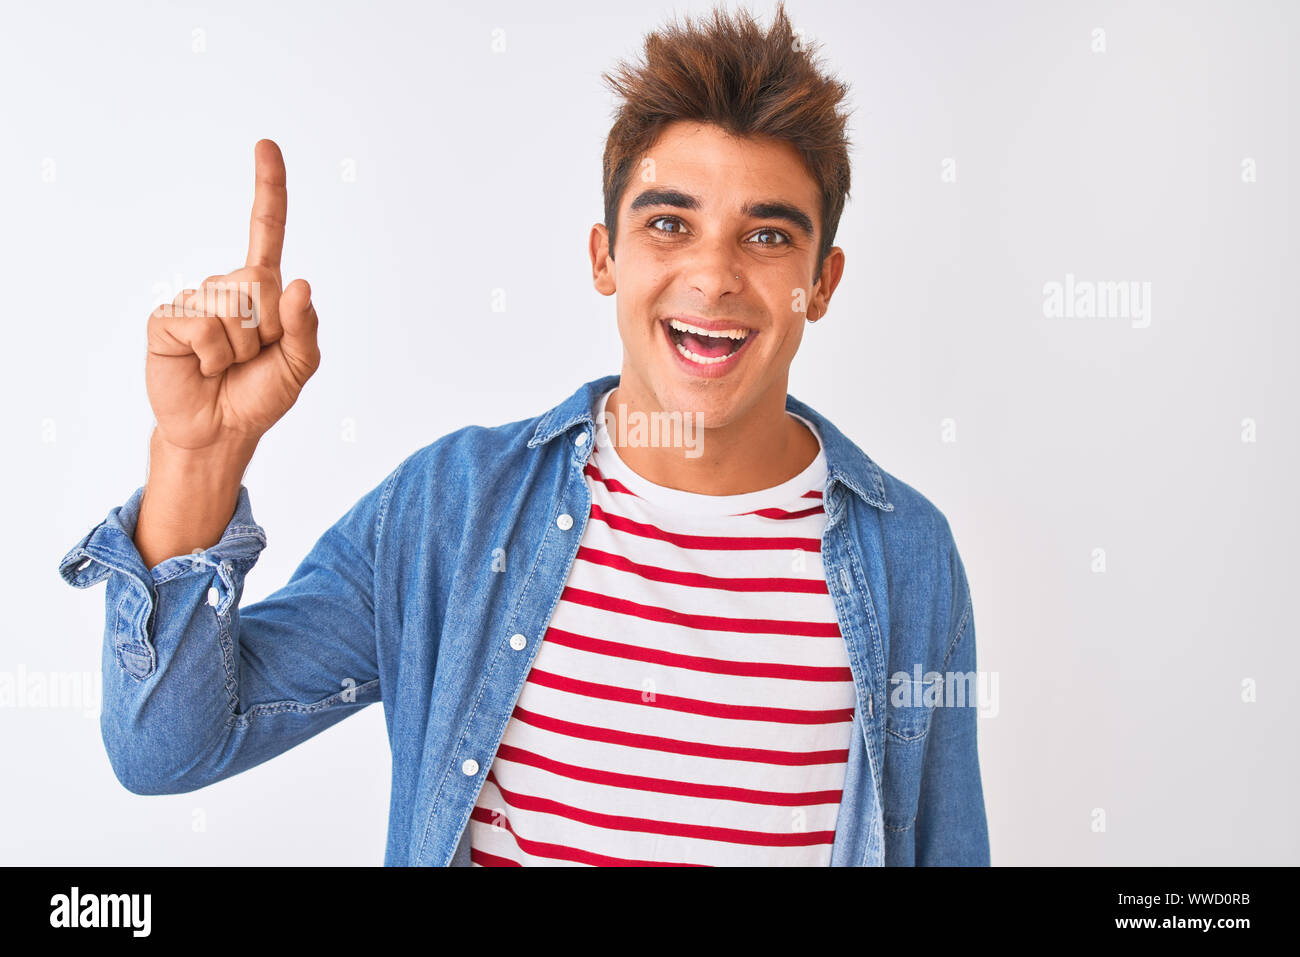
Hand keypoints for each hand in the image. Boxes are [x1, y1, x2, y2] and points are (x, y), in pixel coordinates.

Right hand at [145, 139, 319, 450]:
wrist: (221, 431)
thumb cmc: (259, 395)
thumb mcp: (299, 365)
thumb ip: (306, 327)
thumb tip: (300, 284)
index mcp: (262, 290)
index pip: (266, 230)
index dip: (268, 188)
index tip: (266, 145)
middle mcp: (227, 286)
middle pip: (260, 280)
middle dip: (267, 327)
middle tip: (252, 355)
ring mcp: (194, 299)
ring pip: (233, 307)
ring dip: (239, 348)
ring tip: (225, 364)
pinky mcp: (167, 319)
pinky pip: (202, 325)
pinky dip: (211, 355)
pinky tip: (202, 366)